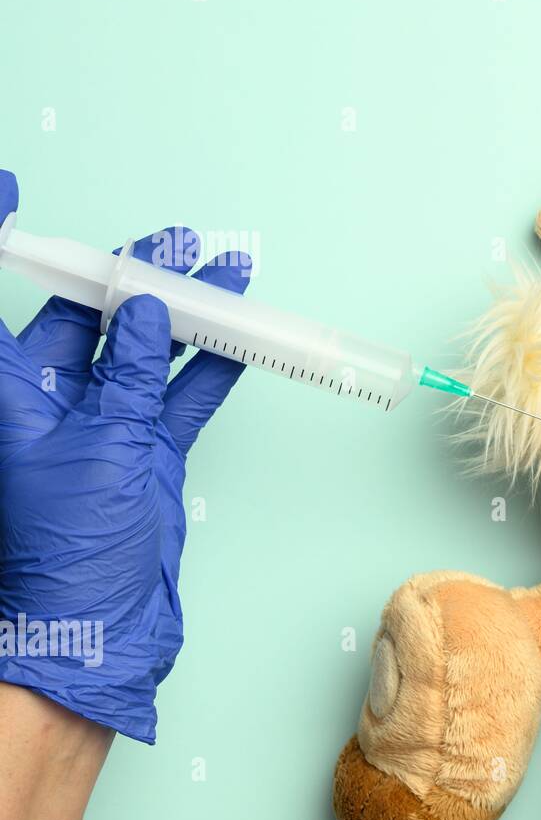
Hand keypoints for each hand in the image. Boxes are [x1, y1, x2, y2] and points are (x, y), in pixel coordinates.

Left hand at [0, 170, 250, 742]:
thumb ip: (127, 377)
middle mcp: (46, 404)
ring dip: (184, 315)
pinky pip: (179, 396)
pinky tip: (238, 338)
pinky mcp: (145, 453)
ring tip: (224, 272)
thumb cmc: (70, 551)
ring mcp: (100, 427)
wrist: (100, 631)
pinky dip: (209, 368)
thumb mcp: (100, 452)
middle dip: (126, 274)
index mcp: (9, 398)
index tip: (11, 189)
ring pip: (141, 352)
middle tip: (173, 243)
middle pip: (81, 318)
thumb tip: (142, 310)